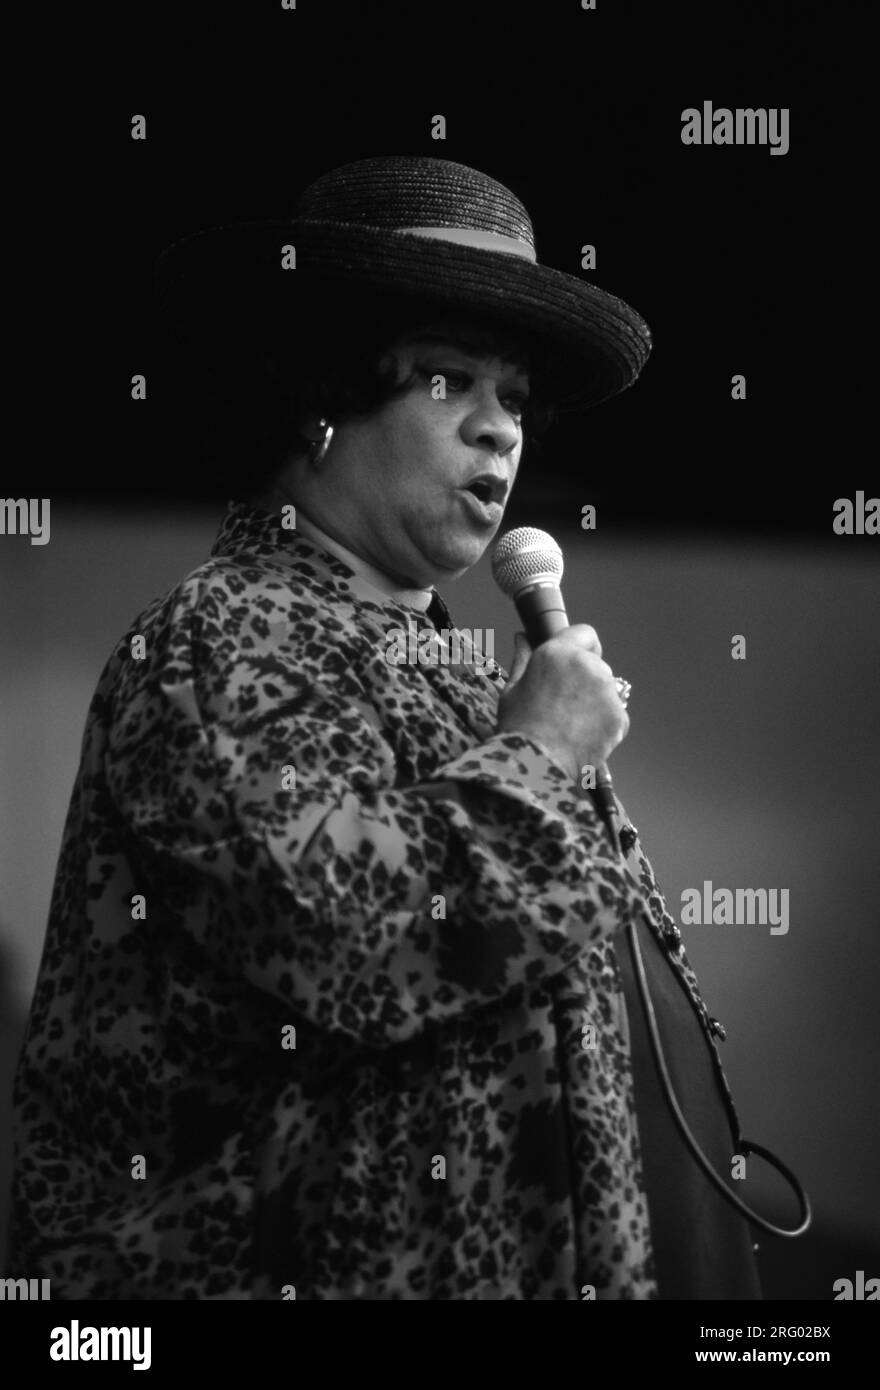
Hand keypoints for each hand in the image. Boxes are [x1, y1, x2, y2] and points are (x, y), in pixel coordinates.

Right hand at [496, 626, 629, 778]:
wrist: (537, 766)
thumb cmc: (519, 728)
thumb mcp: (512, 690)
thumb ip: (522, 659)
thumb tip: (522, 638)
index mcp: (558, 653)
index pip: (585, 633)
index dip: (581, 645)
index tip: (576, 659)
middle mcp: (588, 666)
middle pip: (596, 664)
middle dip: (585, 678)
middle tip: (563, 702)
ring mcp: (607, 691)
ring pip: (606, 690)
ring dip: (594, 701)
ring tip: (570, 724)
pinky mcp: (619, 716)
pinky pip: (614, 714)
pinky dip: (603, 723)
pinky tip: (581, 736)